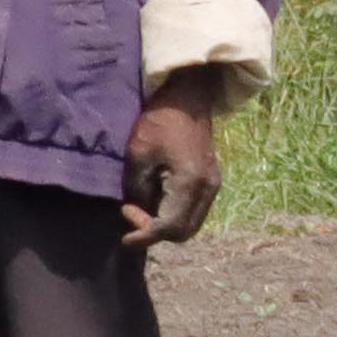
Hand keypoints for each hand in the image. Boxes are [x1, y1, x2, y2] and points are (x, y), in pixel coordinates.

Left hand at [126, 73, 229, 249]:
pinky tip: (155, 197)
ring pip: (190, 224)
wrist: (187, 100)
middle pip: (184, 232)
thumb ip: (137, 189)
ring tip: (140, 205)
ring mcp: (213, 186)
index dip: (145, 236)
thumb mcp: (138, 155)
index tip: (124, 236)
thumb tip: (137, 210)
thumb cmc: (159, 123)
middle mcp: (208, 190)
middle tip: (130, 212)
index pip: (170, 227)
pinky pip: (193, 210)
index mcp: (191, 184)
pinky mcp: (210, 181)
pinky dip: (173, 213)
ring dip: (165, 224)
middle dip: (155, 232)